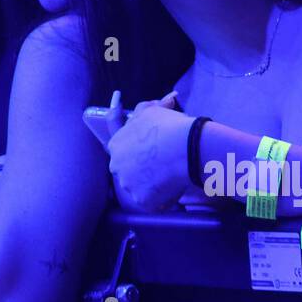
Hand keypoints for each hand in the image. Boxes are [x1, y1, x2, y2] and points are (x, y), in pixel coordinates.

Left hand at [106, 93, 192, 211]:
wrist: (185, 149)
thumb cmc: (169, 126)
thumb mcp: (153, 111)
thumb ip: (148, 108)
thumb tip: (166, 100)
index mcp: (116, 144)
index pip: (117, 147)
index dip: (132, 148)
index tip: (143, 150)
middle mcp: (117, 166)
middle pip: (128, 170)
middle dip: (142, 168)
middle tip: (163, 164)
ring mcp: (129, 185)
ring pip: (140, 187)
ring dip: (152, 183)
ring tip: (172, 175)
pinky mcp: (143, 201)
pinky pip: (153, 202)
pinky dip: (163, 198)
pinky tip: (176, 188)